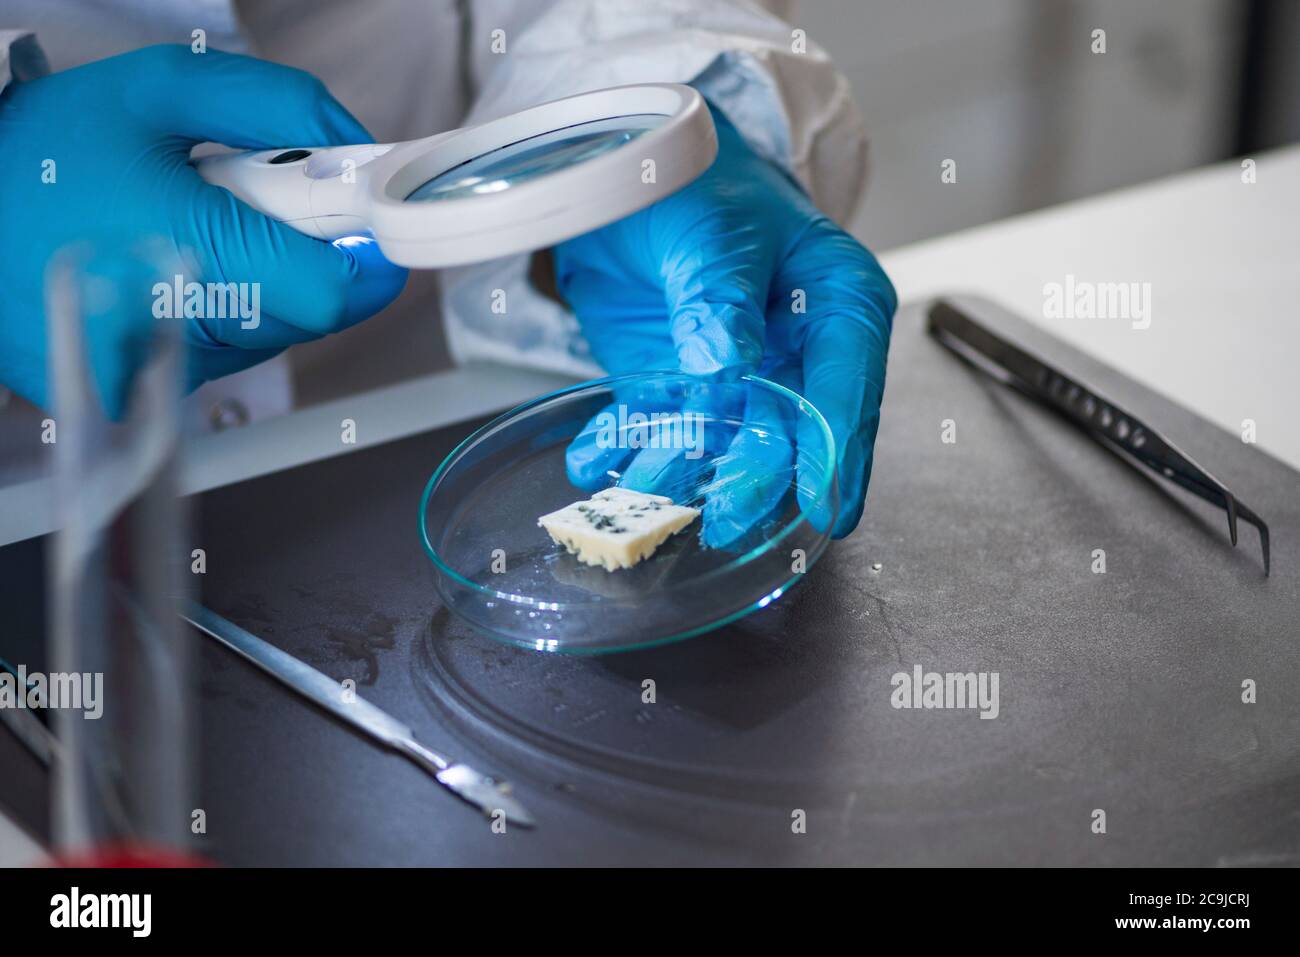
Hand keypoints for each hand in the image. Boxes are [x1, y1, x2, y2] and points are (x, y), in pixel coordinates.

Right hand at [0, 45, 406, 414]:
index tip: (365, 218)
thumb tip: (362, 152)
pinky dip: (226, 306)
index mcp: (188, 256)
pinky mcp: (142, 392)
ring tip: (196, 226)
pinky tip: (174, 263)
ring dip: (265, 280)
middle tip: (257, 199)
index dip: (366, 256)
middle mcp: (178, 334)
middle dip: (308, 254)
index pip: (333, 292)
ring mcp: (159, 374)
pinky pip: (226, 350)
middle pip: (310, 314)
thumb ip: (280, 107)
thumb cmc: (41, 149)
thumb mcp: (161, 89)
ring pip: (272, 334)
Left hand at [556, 104, 894, 540]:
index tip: (822, 499)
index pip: (850, 383)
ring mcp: (737, 378)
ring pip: (720, 443)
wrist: (633, 162)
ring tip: (644, 491)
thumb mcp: (715, 228)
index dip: (837, 446)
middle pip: (788, 430)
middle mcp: (796, 353)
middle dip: (756, 477)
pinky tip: (593, 460)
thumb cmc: (702, 176)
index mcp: (838, 304)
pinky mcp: (677, 386)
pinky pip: (655, 428)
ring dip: (682, 472)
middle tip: (727, 518)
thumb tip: (727, 369)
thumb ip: (721, 296)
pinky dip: (624, 446)